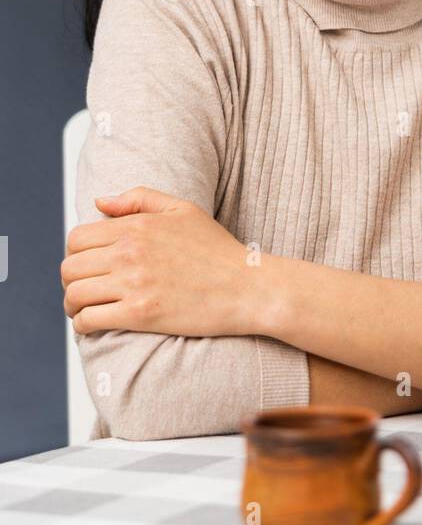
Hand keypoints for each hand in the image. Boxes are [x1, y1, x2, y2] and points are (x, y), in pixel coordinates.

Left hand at [61, 186, 255, 336]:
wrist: (248, 287)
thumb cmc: (219, 251)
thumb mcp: (183, 210)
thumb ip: (140, 199)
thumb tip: (100, 202)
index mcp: (137, 226)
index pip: (77, 239)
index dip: (77, 255)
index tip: (88, 267)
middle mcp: (130, 252)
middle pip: (70, 268)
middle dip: (72, 281)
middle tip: (86, 290)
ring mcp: (134, 284)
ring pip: (74, 295)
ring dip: (73, 305)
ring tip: (86, 310)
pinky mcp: (140, 314)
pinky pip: (89, 321)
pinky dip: (84, 325)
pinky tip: (95, 324)